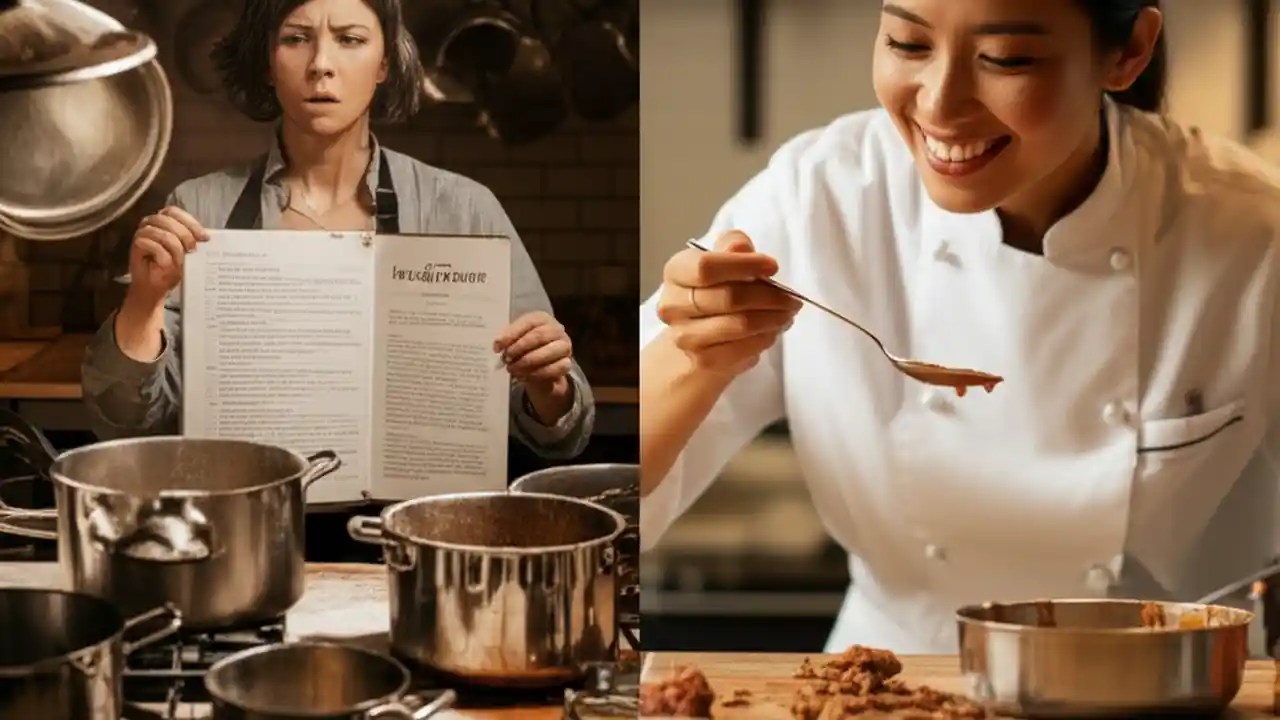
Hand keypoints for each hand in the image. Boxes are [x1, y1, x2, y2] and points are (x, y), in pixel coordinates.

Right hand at [124, 206, 208, 309]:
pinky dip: (162, 255)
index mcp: (165, 220)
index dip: (190, 222)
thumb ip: (193, 240)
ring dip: (174, 248)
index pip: (175, 212)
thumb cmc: (172, 268)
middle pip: (168, 219)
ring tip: (179, 261)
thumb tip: (206, 236)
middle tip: (192, 250)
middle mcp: (152, 222)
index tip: (203, 237)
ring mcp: (142, 233)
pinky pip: (150, 244)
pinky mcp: (136, 245)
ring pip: (161, 233)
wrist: (156, 286)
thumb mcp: (187, 253)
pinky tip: (165, 264)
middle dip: (184, 235)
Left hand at [495, 310, 573, 385]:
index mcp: (542, 318)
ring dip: (527, 362)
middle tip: (505, 359)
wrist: (540, 366)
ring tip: (512, 369)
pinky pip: (554, 369)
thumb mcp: (515, 339)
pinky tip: (524, 376)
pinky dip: (537, 374)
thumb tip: (498, 345)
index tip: (497, 346)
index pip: (528, 322)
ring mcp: (564, 346)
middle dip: (519, 348)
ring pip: (548, 352)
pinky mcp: (567, 363)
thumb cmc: (525, 347)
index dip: (511, 334)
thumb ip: (507, 339)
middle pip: (539, 336)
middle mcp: (556, 329)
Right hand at [656, 230, 800, 376]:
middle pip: (729, 297)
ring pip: (740, 324)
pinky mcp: (703, 361)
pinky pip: (745, 348)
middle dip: (769, 296)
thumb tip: (740, 246)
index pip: (706, 266)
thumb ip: (731, 247)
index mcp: (676, 272)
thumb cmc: (713, 292)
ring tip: (787, 313)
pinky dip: (766, 337)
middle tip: (792, 297)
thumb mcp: (722, 261)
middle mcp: (673, 305)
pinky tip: (773, 329)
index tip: (773, 267)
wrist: (694, 337)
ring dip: (773, 318)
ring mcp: (686, 336)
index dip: (744, 265)